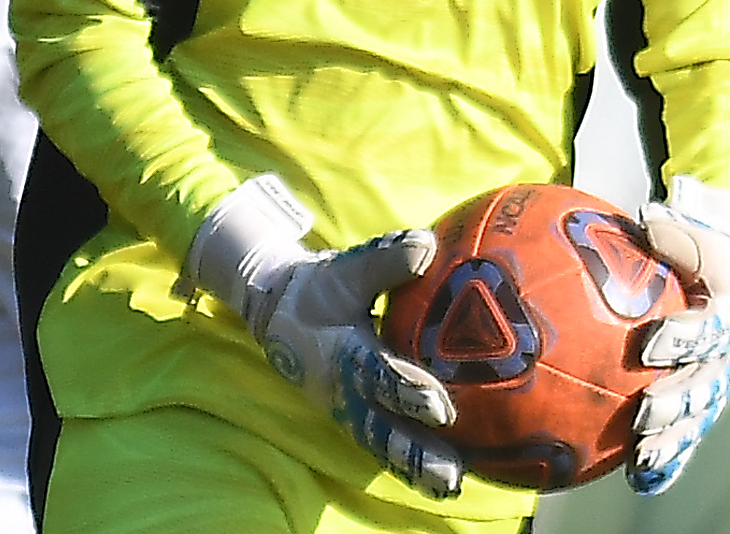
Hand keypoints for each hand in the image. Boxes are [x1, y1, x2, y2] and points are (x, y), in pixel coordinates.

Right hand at [179, 175, 463, 497]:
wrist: (277, 313)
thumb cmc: (319, 288)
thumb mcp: (345, 269)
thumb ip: (385, 260)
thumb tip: (427, 244)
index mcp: (339, 354)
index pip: (376, 376)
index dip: (406, 391)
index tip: (440, 406)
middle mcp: (342, 391)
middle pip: (381, 428)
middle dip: (416, 451)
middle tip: (452, 471)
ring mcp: (347, 410)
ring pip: (383, 443)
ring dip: (416, 466)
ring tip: (452, 484)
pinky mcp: (354, 417)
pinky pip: (383, 445)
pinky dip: (409, 465)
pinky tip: (442, 481)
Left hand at [627, 182, 729, 495]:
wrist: (727, 273)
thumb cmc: (698, 248)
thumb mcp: (688, 232)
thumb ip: (669, 233)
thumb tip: (644, 219)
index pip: (710, 327)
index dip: (683, 337)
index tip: (650, 344)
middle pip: (706, 384)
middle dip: (677, 401)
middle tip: (644, 411)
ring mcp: (720, 383)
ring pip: (698, 418)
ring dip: (671, 439)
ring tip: (640, 457)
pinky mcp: (706, 404)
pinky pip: (687, 436)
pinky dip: (667, 460)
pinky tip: (639, 481)